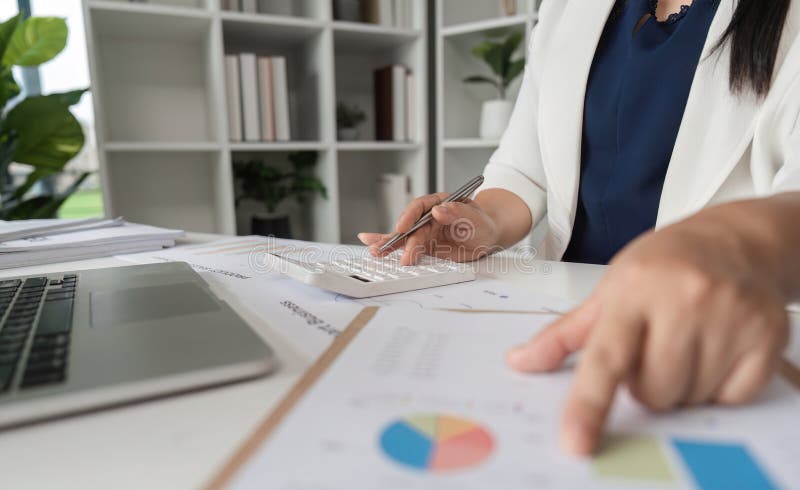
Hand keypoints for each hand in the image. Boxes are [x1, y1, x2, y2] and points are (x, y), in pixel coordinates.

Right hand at [358, 192, 501, 264]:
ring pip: (404, 236)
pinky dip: (389, 245)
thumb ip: (458, 212)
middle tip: (387, 249)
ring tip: (375, 251)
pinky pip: (405, 245)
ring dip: (389, 244)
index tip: (404, 226)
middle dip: (398, 238)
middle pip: (410, 225)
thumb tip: (438, 210)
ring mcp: (424, 230)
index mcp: (440, 202)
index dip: (410, 215)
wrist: (486, 238)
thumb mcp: (475, 218)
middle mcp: (428, 216)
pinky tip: (372, 245)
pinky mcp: (423, 244)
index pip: (421, 206)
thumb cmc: (482, 224)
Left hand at [507, 205, 790, 454]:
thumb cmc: (662, 265)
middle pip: (652, 392)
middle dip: (644, 384)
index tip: (576, 440)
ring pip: (690, 399)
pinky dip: (718, 387)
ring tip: (684, 343)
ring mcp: (731, 316)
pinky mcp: (768, 334)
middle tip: (652, 349)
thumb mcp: (608, 289)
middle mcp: (685, 299)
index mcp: (634, 288)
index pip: (606, 356)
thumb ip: (564, 333)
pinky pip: (732, 398)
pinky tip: (714, 350)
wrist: (733, 240)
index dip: (589, 403)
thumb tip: (519, 362)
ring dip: (680, 386)